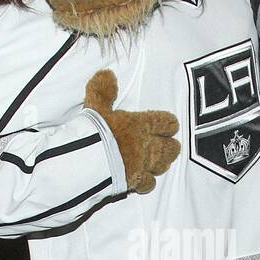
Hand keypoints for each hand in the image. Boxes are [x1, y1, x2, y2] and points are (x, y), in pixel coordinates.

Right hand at [83, 69, 180, 194]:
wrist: (87, 162)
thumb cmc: (93, 131)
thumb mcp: (95, 105)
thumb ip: (103, 91)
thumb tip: (107, 74)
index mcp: (141, 124)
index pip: (168, 123)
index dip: (168, 124)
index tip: (165, 125)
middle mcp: (148, 146)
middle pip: (172, 148)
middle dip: (169, 147)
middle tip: (163, 145)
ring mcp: (143, 166)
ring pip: (163, 166)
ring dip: (160, 164)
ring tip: (154, 163)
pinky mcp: (135, 183)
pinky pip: (149, 185)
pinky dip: (146, 183)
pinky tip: (140, 181)